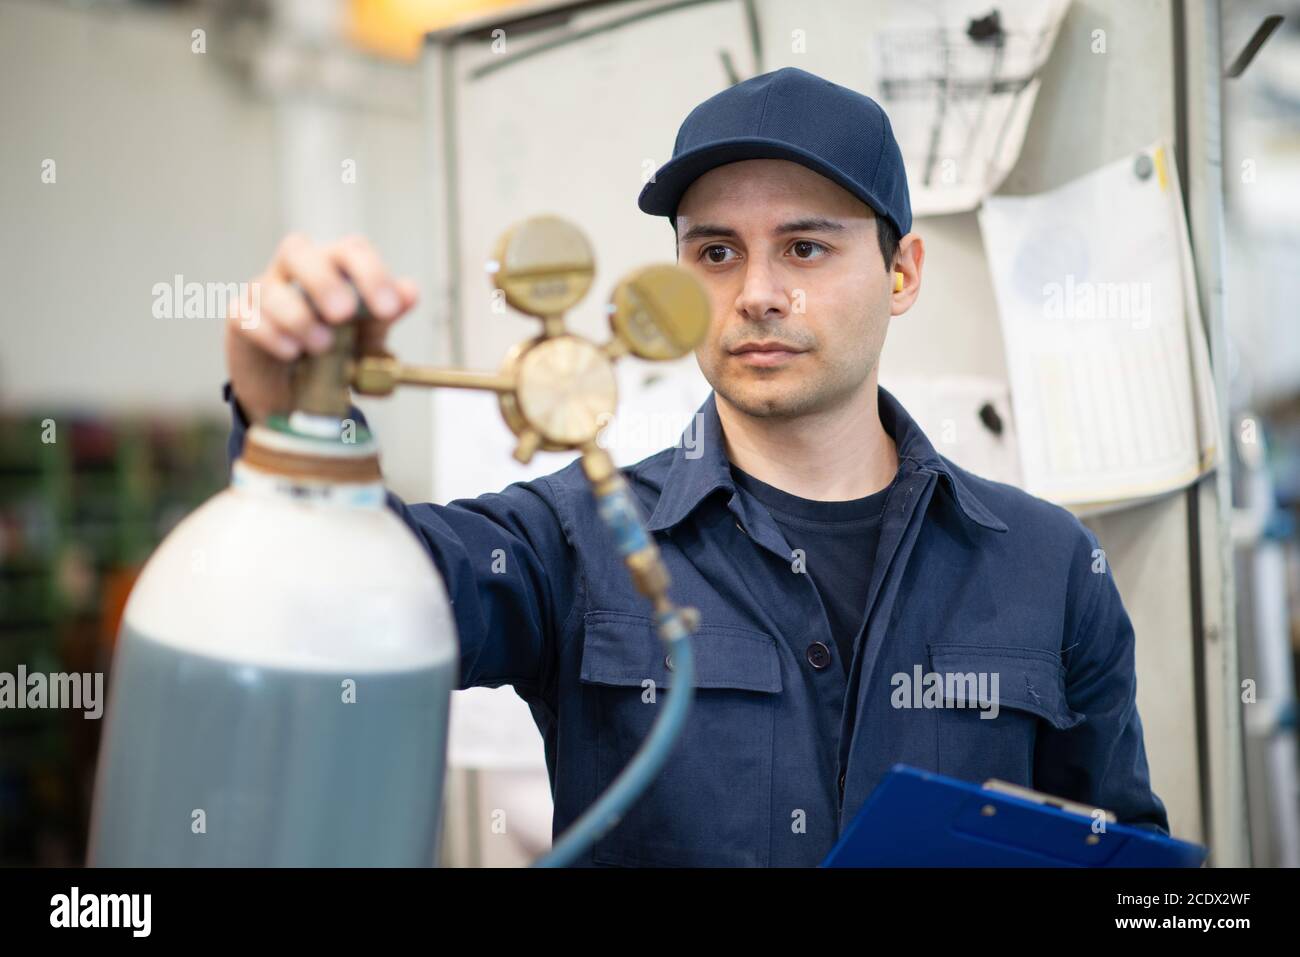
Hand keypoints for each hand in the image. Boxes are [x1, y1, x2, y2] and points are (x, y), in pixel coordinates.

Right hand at [225, 233, 419, 422]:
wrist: (296, 391)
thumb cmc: (336, 351)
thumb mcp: (368, 337)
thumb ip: (385, 315)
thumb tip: (409, 292)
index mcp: (334, 267)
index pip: (350, 249)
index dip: (371, 273)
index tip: (389, 309)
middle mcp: (295, 271)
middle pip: (298, 250)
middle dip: (323, 281)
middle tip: (344, 314)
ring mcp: (263, 292)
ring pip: (270, 288)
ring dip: (298, 317)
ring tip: (322, 347)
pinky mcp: (241, 319)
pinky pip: (247, 318)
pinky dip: (270, 335)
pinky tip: (291, 353)